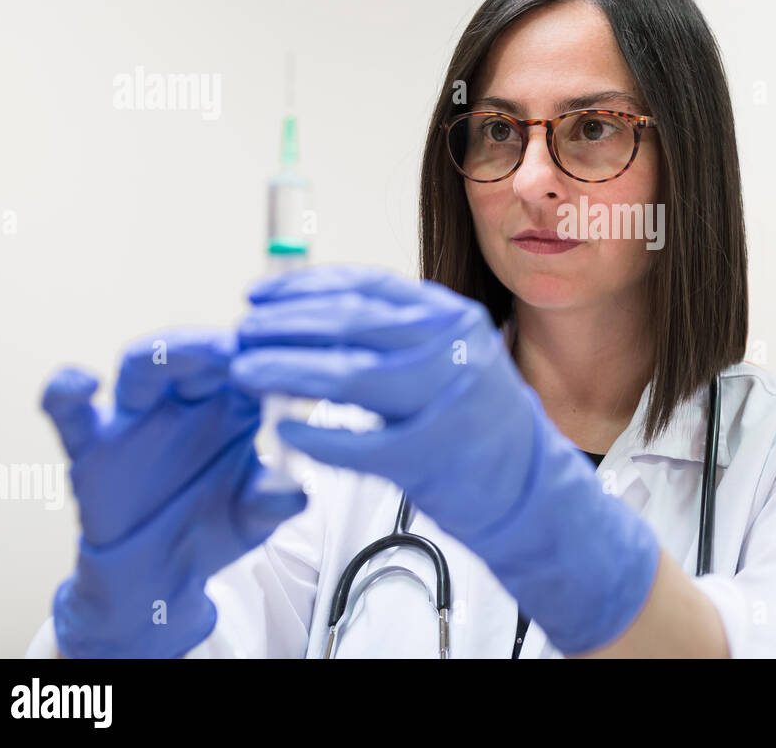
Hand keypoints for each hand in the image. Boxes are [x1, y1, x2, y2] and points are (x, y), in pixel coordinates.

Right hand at [42, 329, 306, 657]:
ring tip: (187, 352)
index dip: (267, 361)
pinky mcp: (91, 444)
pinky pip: (68, 411)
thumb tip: (296, 495)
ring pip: (140, 368)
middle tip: (239, 346)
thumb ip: (271, 502)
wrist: (162, 574)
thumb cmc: (216, 527)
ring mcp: (137, 417)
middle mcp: (186, 400)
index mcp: (235, 406)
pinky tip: (82, 383)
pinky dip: (65, 391)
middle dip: (218, 346)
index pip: (252, 367)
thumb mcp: (254, 518)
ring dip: (163, 354)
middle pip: (198, 355)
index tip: (289, 360)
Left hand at [231, 265, 660, 654]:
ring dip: (286, 371)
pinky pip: (356, 444)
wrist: (532, 488)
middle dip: (285, 327)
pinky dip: (315, 439)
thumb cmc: (482, 422)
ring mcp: (444, 401)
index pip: (367, 288)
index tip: (263, 296)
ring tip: (247, 371)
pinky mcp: (431, 455)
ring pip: (347, 376)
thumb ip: (399, 332)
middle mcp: (452, 350)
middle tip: (243, 333)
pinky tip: (285, 434)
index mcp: (453, 318)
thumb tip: (318, 312)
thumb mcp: (453, 354)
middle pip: (349, 326)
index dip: (306, 288)